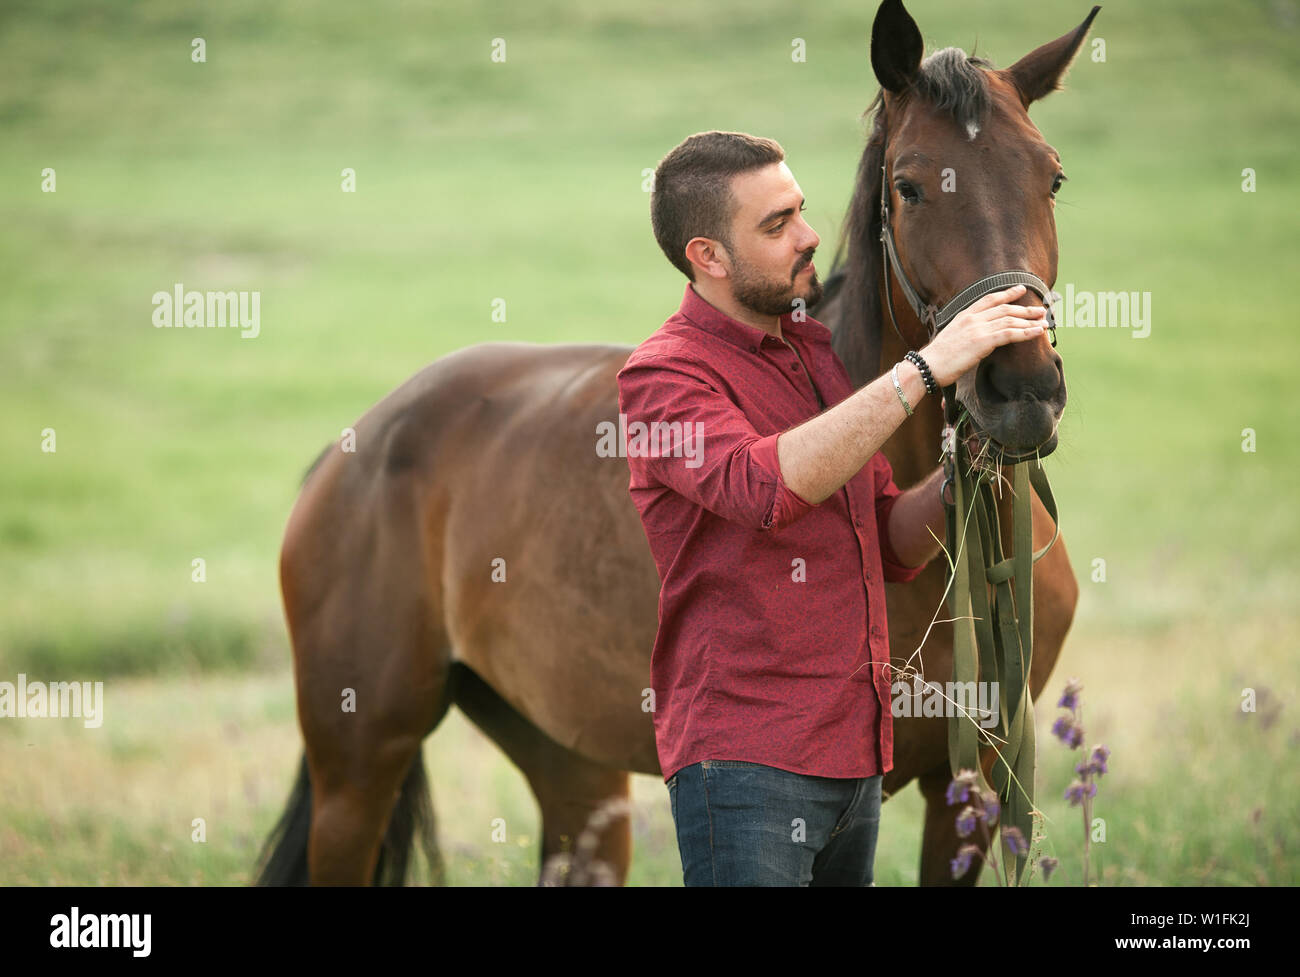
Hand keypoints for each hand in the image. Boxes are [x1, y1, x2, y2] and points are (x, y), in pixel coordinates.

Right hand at [919, 284, 1046, 386]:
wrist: (928, 365)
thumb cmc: (937, 358)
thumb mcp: (951, 338)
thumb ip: (965, 333)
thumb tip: (977, 339)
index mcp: (964, 315)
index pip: (989, 299)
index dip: (1007, 293)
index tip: (1020, 289)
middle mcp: (973, 318)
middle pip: (1004, 308)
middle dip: (1025, 308)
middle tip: (1041, 309)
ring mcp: (978, 328)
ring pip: (1010, 320)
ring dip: (1030, 320)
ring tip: (1045, 322)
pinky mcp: (983, 341)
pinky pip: (1010, 333)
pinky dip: (1027, 332)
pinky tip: (1038, 332)